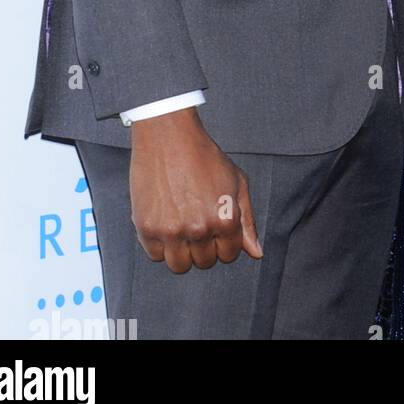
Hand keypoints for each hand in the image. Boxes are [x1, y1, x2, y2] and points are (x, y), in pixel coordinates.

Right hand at [129, 108, 262, 271]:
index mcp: (225, 220)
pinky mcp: (147, 228)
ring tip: (182, 227)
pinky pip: (155, 255)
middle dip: (204, 247)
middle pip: (204, 262)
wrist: (169, 138)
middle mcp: (199, 229)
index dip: (224, 242)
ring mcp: (172, 231)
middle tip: (198, 223)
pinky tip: (165, 222)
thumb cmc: (204, 157)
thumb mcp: (237, 183)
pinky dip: (160, 244)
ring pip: (179, 265)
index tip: (216, 229)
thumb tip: (256, 253)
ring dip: (182, 251)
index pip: (229, 255)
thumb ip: (248, 221)